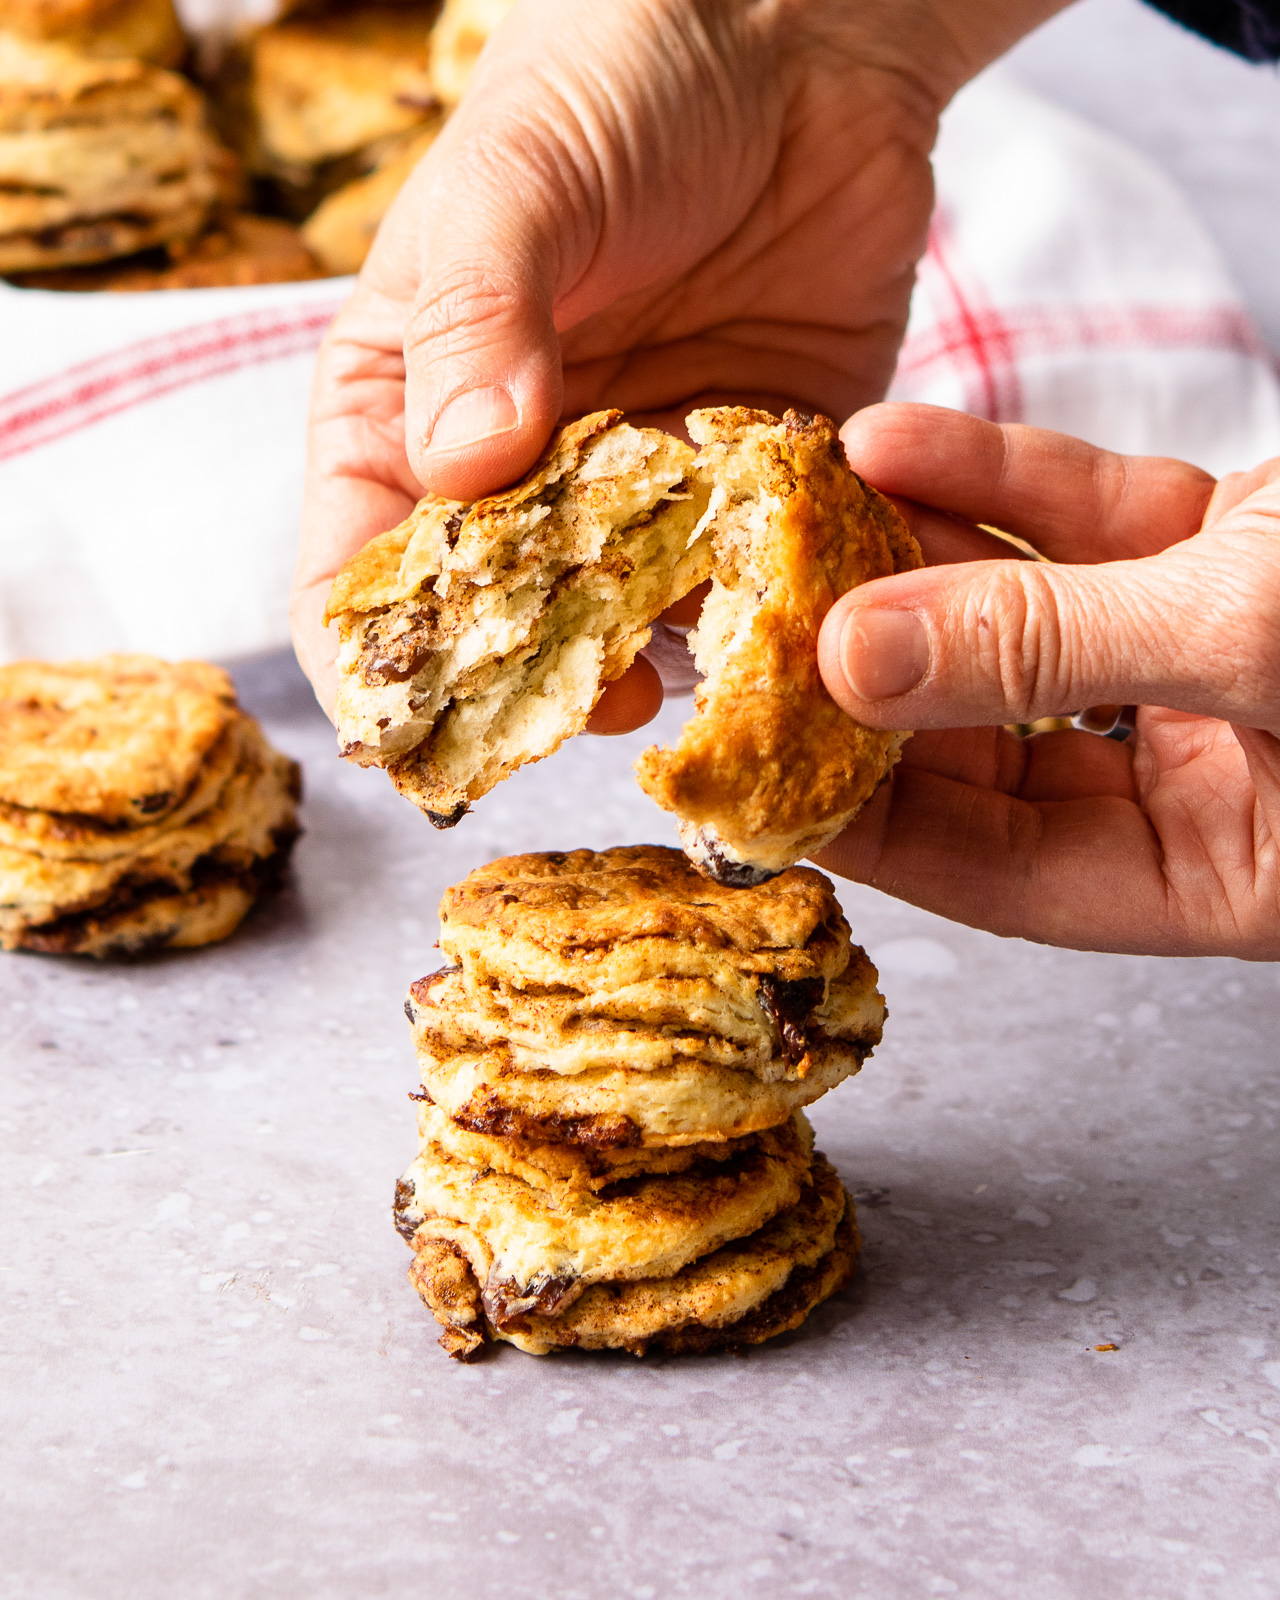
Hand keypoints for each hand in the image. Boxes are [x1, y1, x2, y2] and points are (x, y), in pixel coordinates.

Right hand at [291, 0, 1065, 719]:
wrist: (798, 40)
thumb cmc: (618, 81)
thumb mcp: (515, 181)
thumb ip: (476, 319)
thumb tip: (465, 467)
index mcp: (403, 415)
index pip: (356, 577)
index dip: (379, 666)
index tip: (427, 717)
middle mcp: (511, 478)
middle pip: (491, 633)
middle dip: (532, 685)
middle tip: (600, 701)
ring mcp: (631, 495)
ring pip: (621, 631)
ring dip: (658, 662)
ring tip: (706, 667)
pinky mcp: (742, 492)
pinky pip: (740, 586)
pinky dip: (756, 620)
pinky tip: (784, 626)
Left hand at [814, 403, 1279, 958]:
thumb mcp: (1243, 637)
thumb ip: (1047, 650)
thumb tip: (860, 661)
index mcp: (1219, 869)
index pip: (998, 868)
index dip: (869, 822)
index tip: (756, 767)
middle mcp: (1201, 777)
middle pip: (988, 742)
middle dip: (872, 671)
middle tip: (760, 622)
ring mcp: (1201, 661)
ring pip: (1021, 618)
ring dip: (913, 554)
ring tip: (808, 507)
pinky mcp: (1219, 552)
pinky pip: (1081, 521)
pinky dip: (992, 479)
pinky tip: (892, 444)